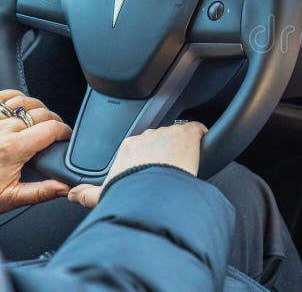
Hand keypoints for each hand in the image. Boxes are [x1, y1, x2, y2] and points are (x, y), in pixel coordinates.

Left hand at [0, 90, 71, 212]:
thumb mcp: (10, 198)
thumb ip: (41, 192)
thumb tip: (65, 187)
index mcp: (12, 148)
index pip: (52, 128)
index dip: (65, 131)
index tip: (67, 137)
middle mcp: (1, 130)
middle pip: (42, 113)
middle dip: (54, 121)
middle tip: (55, 133)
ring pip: (25, 101)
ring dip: (37, 109)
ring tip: (40, 120)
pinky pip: (5, 97)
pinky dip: (16, 99)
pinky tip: (20, 109)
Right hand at [69, 121, 207, 208]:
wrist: (153, 192)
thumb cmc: (131, 194)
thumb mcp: (105, 195)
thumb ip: (88, 194)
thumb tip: (73, 194)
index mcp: (128, 147)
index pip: (141, 147)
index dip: (150, 158)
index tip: (155, 170)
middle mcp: (147, 136)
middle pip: (159, 140)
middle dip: (165, 153)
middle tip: (172, 171)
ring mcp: (169, 133)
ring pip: (178, 136)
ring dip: (182, 148)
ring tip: (187, 165)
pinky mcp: (188, 134)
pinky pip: (198, 129)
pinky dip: (201, 137)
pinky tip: (204, 148)